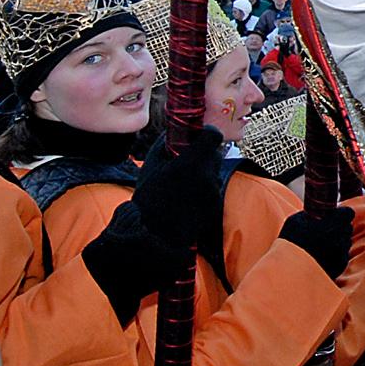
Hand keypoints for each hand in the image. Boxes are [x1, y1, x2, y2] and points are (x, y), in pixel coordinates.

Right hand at [130, 126, 225, 250]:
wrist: (154, 234)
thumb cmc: (148, 198)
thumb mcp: (151, 165)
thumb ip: (164, 144)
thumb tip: (172, 132)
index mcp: (192, 163)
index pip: (213, 135)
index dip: (206, 133)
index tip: (197, 136)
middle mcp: (208, 176)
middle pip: (215, 153)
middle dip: (203, 154)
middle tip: (187, 160)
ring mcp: (214, 192)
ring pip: (215, 171)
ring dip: (204, 171)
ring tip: (185, 182)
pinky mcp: (216, 205)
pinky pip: (214, 188)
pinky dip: (205, 187)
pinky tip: (188, 196)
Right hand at [279, 206, 354, 278]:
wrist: (288, 270)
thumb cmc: (290, 243)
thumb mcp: (296, 220)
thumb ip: (314, 213)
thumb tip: (322, 211)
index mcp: (331, 224)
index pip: (348, 213)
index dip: (342, 214)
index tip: (335, 217)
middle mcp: (339, 238)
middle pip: (347, 227)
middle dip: (339, 228)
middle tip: (324, 232)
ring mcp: (341, 253)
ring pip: (346, 242)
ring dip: (338, 241)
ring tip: (320, 246)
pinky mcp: (340, 266)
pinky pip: (343, 256)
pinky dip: (336, 255)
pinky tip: (322, 256)